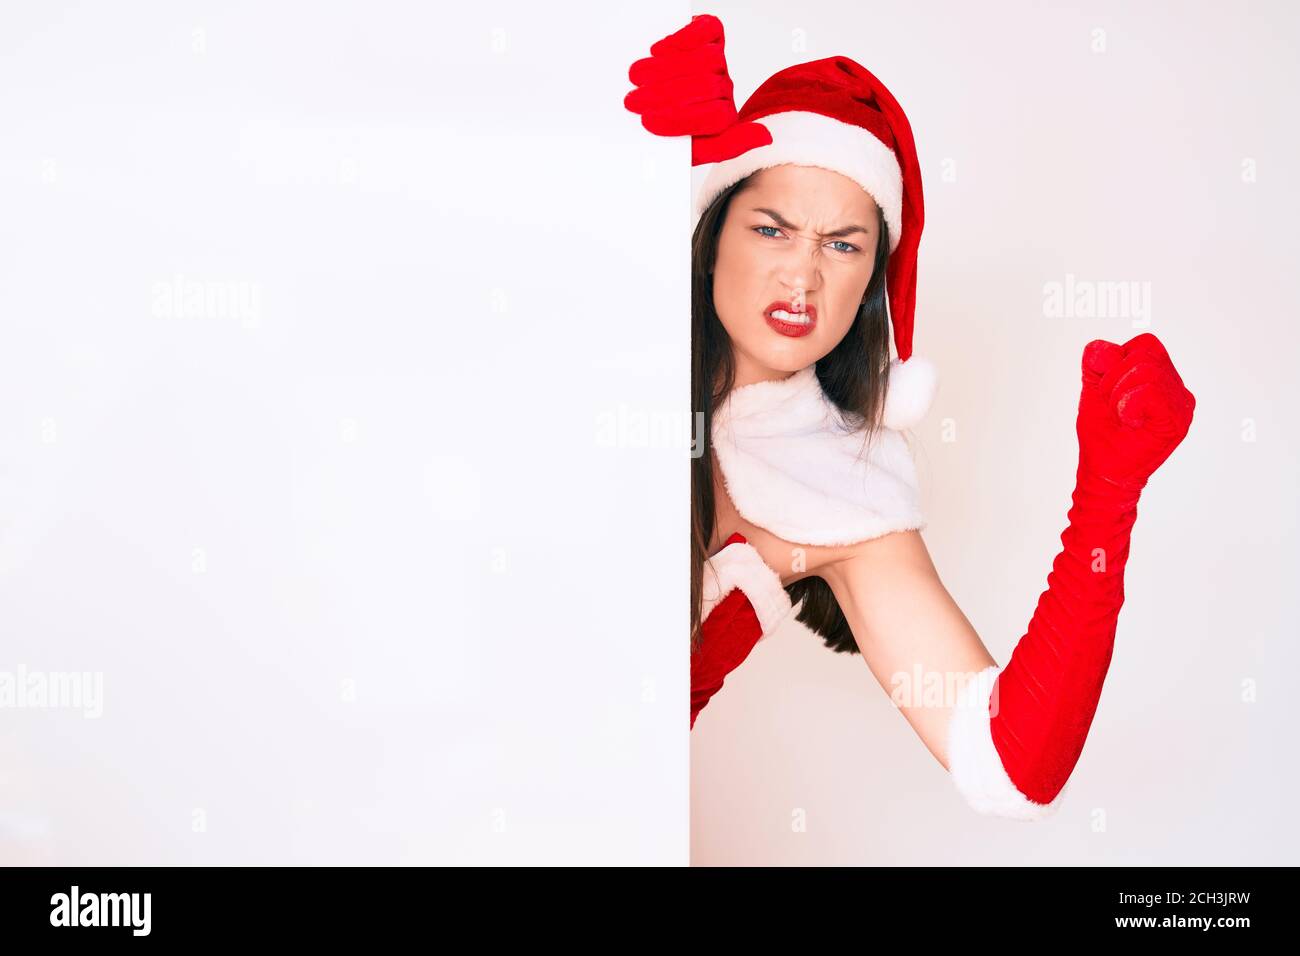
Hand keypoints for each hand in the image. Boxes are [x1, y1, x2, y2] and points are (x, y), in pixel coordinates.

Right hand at [623, 14, 770, 165]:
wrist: (650, 113)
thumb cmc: (667, 129)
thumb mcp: (693, 148)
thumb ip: (727, 146)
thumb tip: (765, 136)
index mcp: (723, 115)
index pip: (716, 118)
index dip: (680, 120)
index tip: (649, 123)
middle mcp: (723, 86)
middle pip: (707, 87)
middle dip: (666, 95)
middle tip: (635, 102)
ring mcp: (717, 59)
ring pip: (706, 60)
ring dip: (667, 69)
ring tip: (638, 77)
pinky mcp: (710, 34)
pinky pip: (708, 30)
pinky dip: (684, 37)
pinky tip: (660, 50)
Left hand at [1075, 332, 1195, 491]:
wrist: (1102, 470)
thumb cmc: (1102, 432)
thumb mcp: (1093, 388)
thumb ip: (1097, 362)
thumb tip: (1106, 350)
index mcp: (1162, 375)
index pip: (1145, 343)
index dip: (1117, 361)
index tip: (1109, 390)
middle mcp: (1177, 388)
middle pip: (1145, 354)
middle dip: (1113, 379)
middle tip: (1112, 407)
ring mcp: (1182, 405)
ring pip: (1146, 371)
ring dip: (1117, 395)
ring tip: (1120, 416)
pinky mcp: (1177, 422)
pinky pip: (1150, 392)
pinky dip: (1128, 404)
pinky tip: (1129, 421)